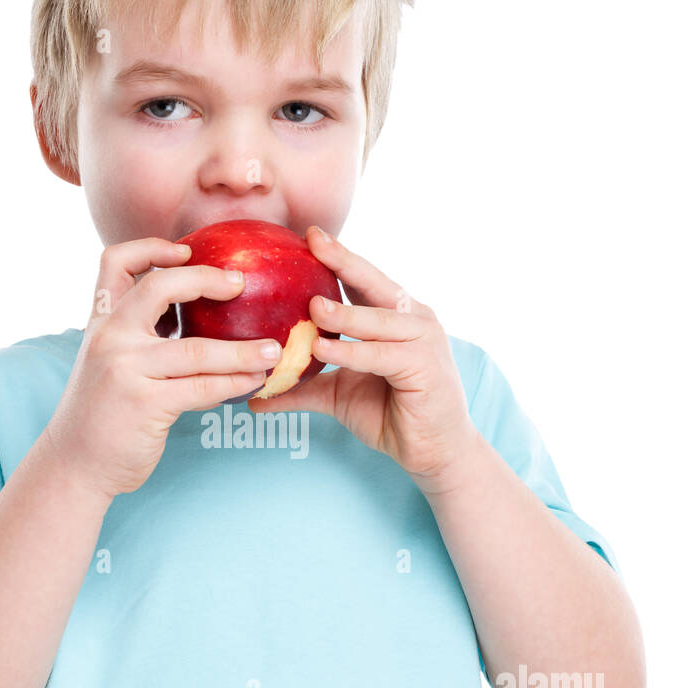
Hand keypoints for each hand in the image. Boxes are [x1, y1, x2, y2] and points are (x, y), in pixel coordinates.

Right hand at [44, 238, 281, 501]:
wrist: (74, 463)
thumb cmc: (101, 413)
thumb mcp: (107, 361)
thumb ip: (137, 334)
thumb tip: (195, 315)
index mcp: (100, 321)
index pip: (116, 261)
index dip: (152, 247)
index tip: (187, 250)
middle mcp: (109, 337)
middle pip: (160, 287)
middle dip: (206, 279)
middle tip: (242, 284)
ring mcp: (125, 369)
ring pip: (197, 349)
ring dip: (243, 350)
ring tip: (273, 351)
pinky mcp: (145, 403)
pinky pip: (202, 388)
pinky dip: (234, 384)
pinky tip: (254, 383)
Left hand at [247, 226, 480, 493]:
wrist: (434, 451)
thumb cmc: (391, 414)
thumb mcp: (338, 395)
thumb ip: (301, 387)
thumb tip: (253, 394)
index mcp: (396, 316)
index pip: (364, 280)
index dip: (339, 257)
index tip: (309, 235)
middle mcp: (415, 319)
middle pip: (375, 284)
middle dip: (344, 261)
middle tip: (312, 241)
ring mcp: (424, 341)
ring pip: (378, 321)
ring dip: (345, 314)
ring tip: (311, 308)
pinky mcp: (425, 369)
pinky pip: (381, 356)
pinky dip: (352, 353)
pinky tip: (323, 349)